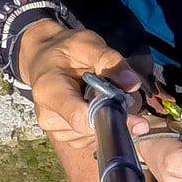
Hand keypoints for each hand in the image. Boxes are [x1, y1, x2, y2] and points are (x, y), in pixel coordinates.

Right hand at [19, 20, 131, 151]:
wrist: (43, 59)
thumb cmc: (65, 49)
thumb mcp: (87, 44)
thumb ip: (110, 61)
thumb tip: (133, 84)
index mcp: (50, 91)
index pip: (80, 119)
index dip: (111, 120)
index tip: (138, 120)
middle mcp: (48, 117)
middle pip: (92, 129)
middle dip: (115, 114)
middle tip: (120, 91)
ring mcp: (55, 130)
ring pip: (95, 136)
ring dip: (108, 118)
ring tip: (101, 94)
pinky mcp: (63, 136)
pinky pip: (91, 138)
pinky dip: (101, 123)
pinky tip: (94, 104)